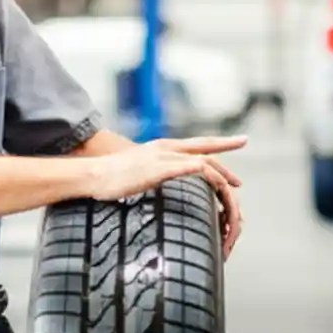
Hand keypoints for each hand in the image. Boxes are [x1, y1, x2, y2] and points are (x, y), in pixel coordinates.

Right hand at [84, 135, 246, 201]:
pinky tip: (219, 186)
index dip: (217, 144)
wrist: (92, 175)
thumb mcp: (134, 174)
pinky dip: (211, 177)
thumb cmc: (107, 179)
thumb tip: (151, 184)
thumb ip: (148, 175)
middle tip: (241, 167)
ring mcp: (164, 156)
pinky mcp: (161, 167)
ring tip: (233, 190)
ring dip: (222, 176)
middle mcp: (165, 148)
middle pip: (205, 147)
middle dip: (227, 151)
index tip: (235, 142)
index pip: (194, 143)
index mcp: (160, 148)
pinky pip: (195, 168)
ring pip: (205, 161)